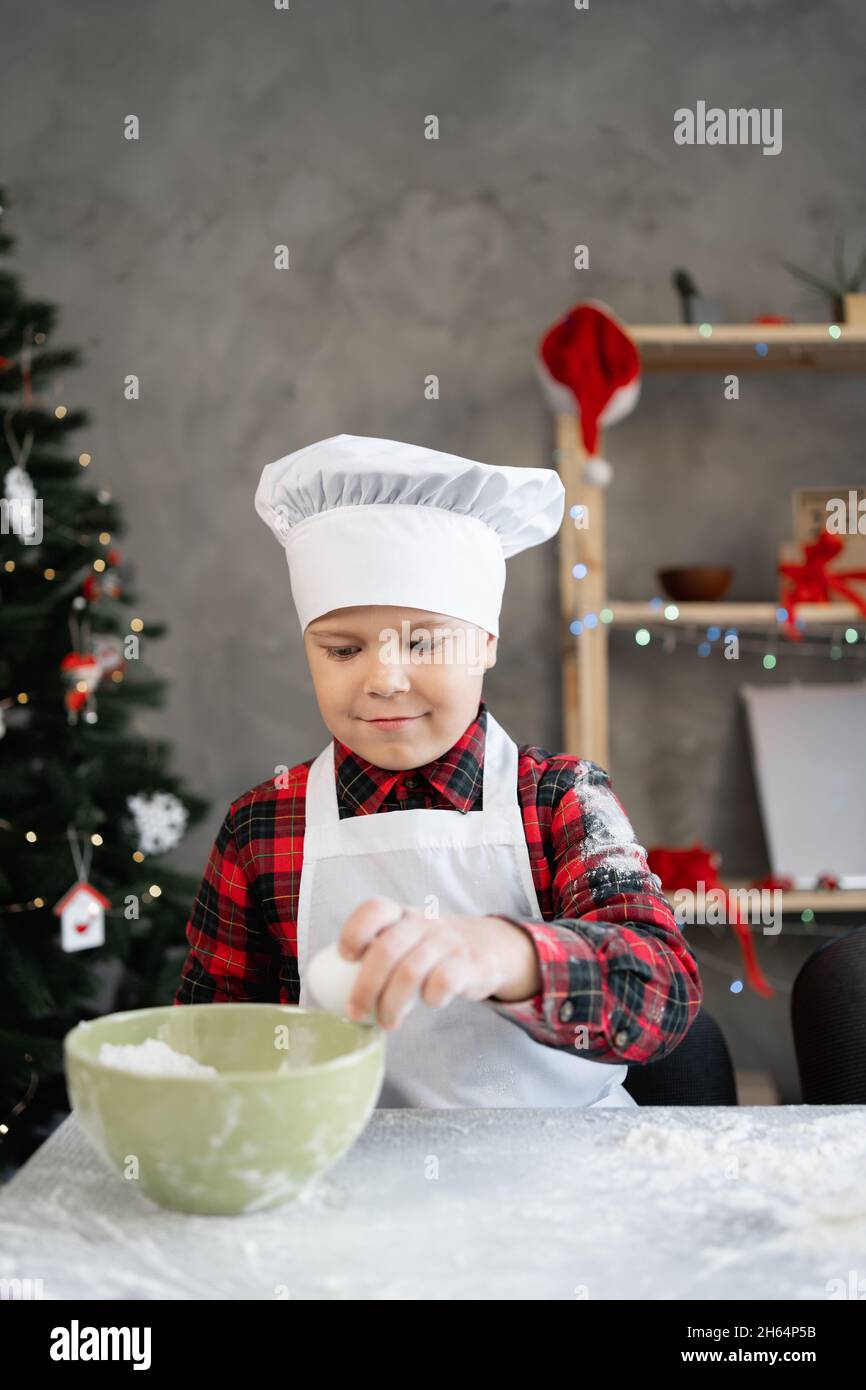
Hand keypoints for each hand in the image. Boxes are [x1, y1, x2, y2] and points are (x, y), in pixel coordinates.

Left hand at [336, 896, 541, 1030]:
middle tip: (356, 1012)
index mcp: (401, 915)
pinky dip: (431, 998)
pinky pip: (444, 981)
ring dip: (392, 1004)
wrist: (491, 947)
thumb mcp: (408, 938)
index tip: (346, 958)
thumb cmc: (433, 949)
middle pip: (386, 949)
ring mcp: (447, 941)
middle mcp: (423, 923)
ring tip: (387, 1022)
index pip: (374, 909)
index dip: (354, 931)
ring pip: (411, 971)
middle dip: (365, 986)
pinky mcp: (469, 963)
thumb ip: (378, 953)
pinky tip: (428, 1004)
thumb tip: (333, 991)